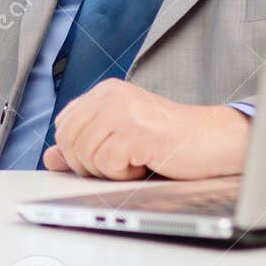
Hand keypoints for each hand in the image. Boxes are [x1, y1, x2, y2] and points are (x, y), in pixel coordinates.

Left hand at [41, 80, 250, 180]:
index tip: (102, 157)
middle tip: (120, 163)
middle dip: (88, 164)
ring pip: (84, 154)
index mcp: (105, 92)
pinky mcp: (135, 130)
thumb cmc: (172, 141)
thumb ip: (86, 144)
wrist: (214, 140)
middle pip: (67, 140)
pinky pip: (106, 163)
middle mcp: (111, 95)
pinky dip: (123, 174)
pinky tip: (144, 163)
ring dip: (108, 170)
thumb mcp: (122, 138)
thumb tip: (50, 158)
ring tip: (136, 160)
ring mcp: (122, 110)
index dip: (76, 150)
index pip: (63, 124)